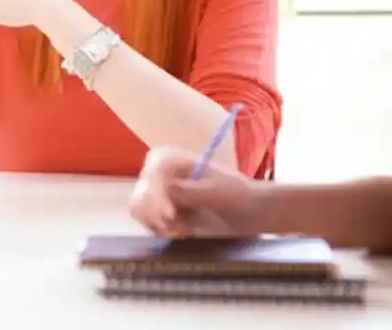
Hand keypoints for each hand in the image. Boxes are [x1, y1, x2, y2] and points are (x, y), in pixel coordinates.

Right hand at [130, 147, 267, 237]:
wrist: (252, 213)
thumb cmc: (238, 196)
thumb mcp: (218, 193)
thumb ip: (191, 191)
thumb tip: (166, 190)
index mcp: (174, 159)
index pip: (153, 172)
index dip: (155, 194)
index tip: (169, 216)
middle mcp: (162, 173)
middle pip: (141, 191)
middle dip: (154, 214)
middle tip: (177, 229)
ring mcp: (160, 193)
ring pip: (139, 208)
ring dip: (156, 224)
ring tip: (182, 230)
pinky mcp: (162, 211)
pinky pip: (147, 221)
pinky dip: (160, 230)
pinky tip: (181, 231)